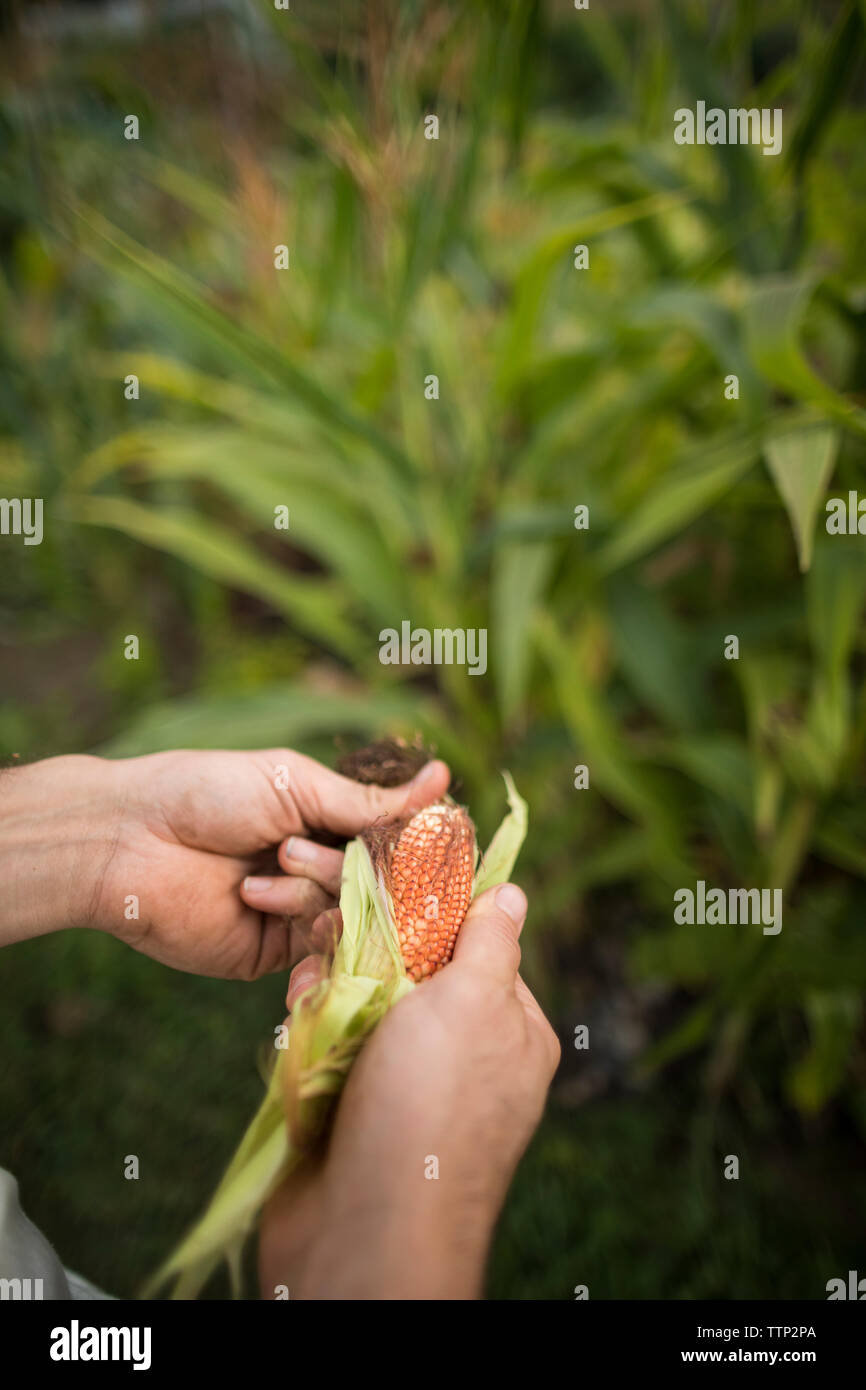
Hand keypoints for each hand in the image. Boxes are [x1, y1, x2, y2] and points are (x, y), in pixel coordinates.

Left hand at [0, 750, 449, 977]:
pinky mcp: (272, 955)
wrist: (130, 841)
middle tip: (295, 849)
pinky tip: (281, 918)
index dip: (415, 846)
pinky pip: (318, 955)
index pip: (397, 842)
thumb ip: (369, 802)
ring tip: (263, 871)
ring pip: (352, 917)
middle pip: (382, 886)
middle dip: (349, 868)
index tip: (437, 843)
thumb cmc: (209, 793)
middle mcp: (321, 869)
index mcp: (329, 821)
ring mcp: (299, 915)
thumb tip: (444, 780)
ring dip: (312, 892)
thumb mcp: (296, 786)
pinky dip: (309, 942)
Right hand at [258, 883, 559, 1299]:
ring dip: (331, 987)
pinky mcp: (354, 1114)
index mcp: (512, 1033)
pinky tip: (295, 1023)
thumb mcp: (474, 1002)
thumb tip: (512, 893)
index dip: (436, 913)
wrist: (365, 1228)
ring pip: (364, 1007)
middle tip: (332, 926)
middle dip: (371, 949)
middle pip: (414, 973)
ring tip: (311, 985)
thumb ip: (489, 943)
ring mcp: (407, 1090)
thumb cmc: (431, 1104)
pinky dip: (310, 1032)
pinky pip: (331, 1051)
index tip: (391, 883)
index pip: (479, 949)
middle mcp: (465, 1061)